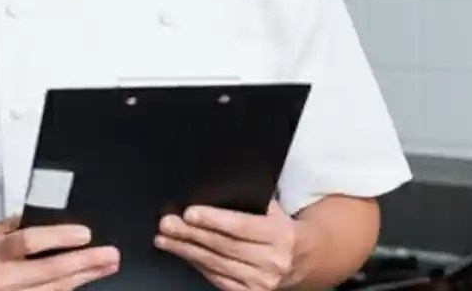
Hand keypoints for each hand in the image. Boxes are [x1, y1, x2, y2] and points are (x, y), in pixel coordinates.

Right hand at [0, 214, 119, 290]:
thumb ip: (20, 222)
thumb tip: (55, 210)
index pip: (28, 243)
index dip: (59, 238)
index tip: (86, 233)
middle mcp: (0, 279)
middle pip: (49, 271)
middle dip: (84, 263)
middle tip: (111, 254)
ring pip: (54, 290)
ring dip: (85, 277)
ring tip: (108, 266)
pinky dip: (70, 288)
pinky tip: (87, 278)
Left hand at [155, 200, 297, 290]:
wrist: (306, 260)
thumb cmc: (284, 229)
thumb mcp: (276, 211)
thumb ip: (252, 202)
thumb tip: (214, 190)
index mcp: (280, 236)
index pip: (241, 227)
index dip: (213, 220)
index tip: (189, 213)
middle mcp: (272, 262)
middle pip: (223, 247)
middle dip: (191, 235)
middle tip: (167, 224)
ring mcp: (261, 282)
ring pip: (216, 265)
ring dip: (187, 251)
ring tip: (165, 239)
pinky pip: (218, 279)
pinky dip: (198, 265)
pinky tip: (184, 254)